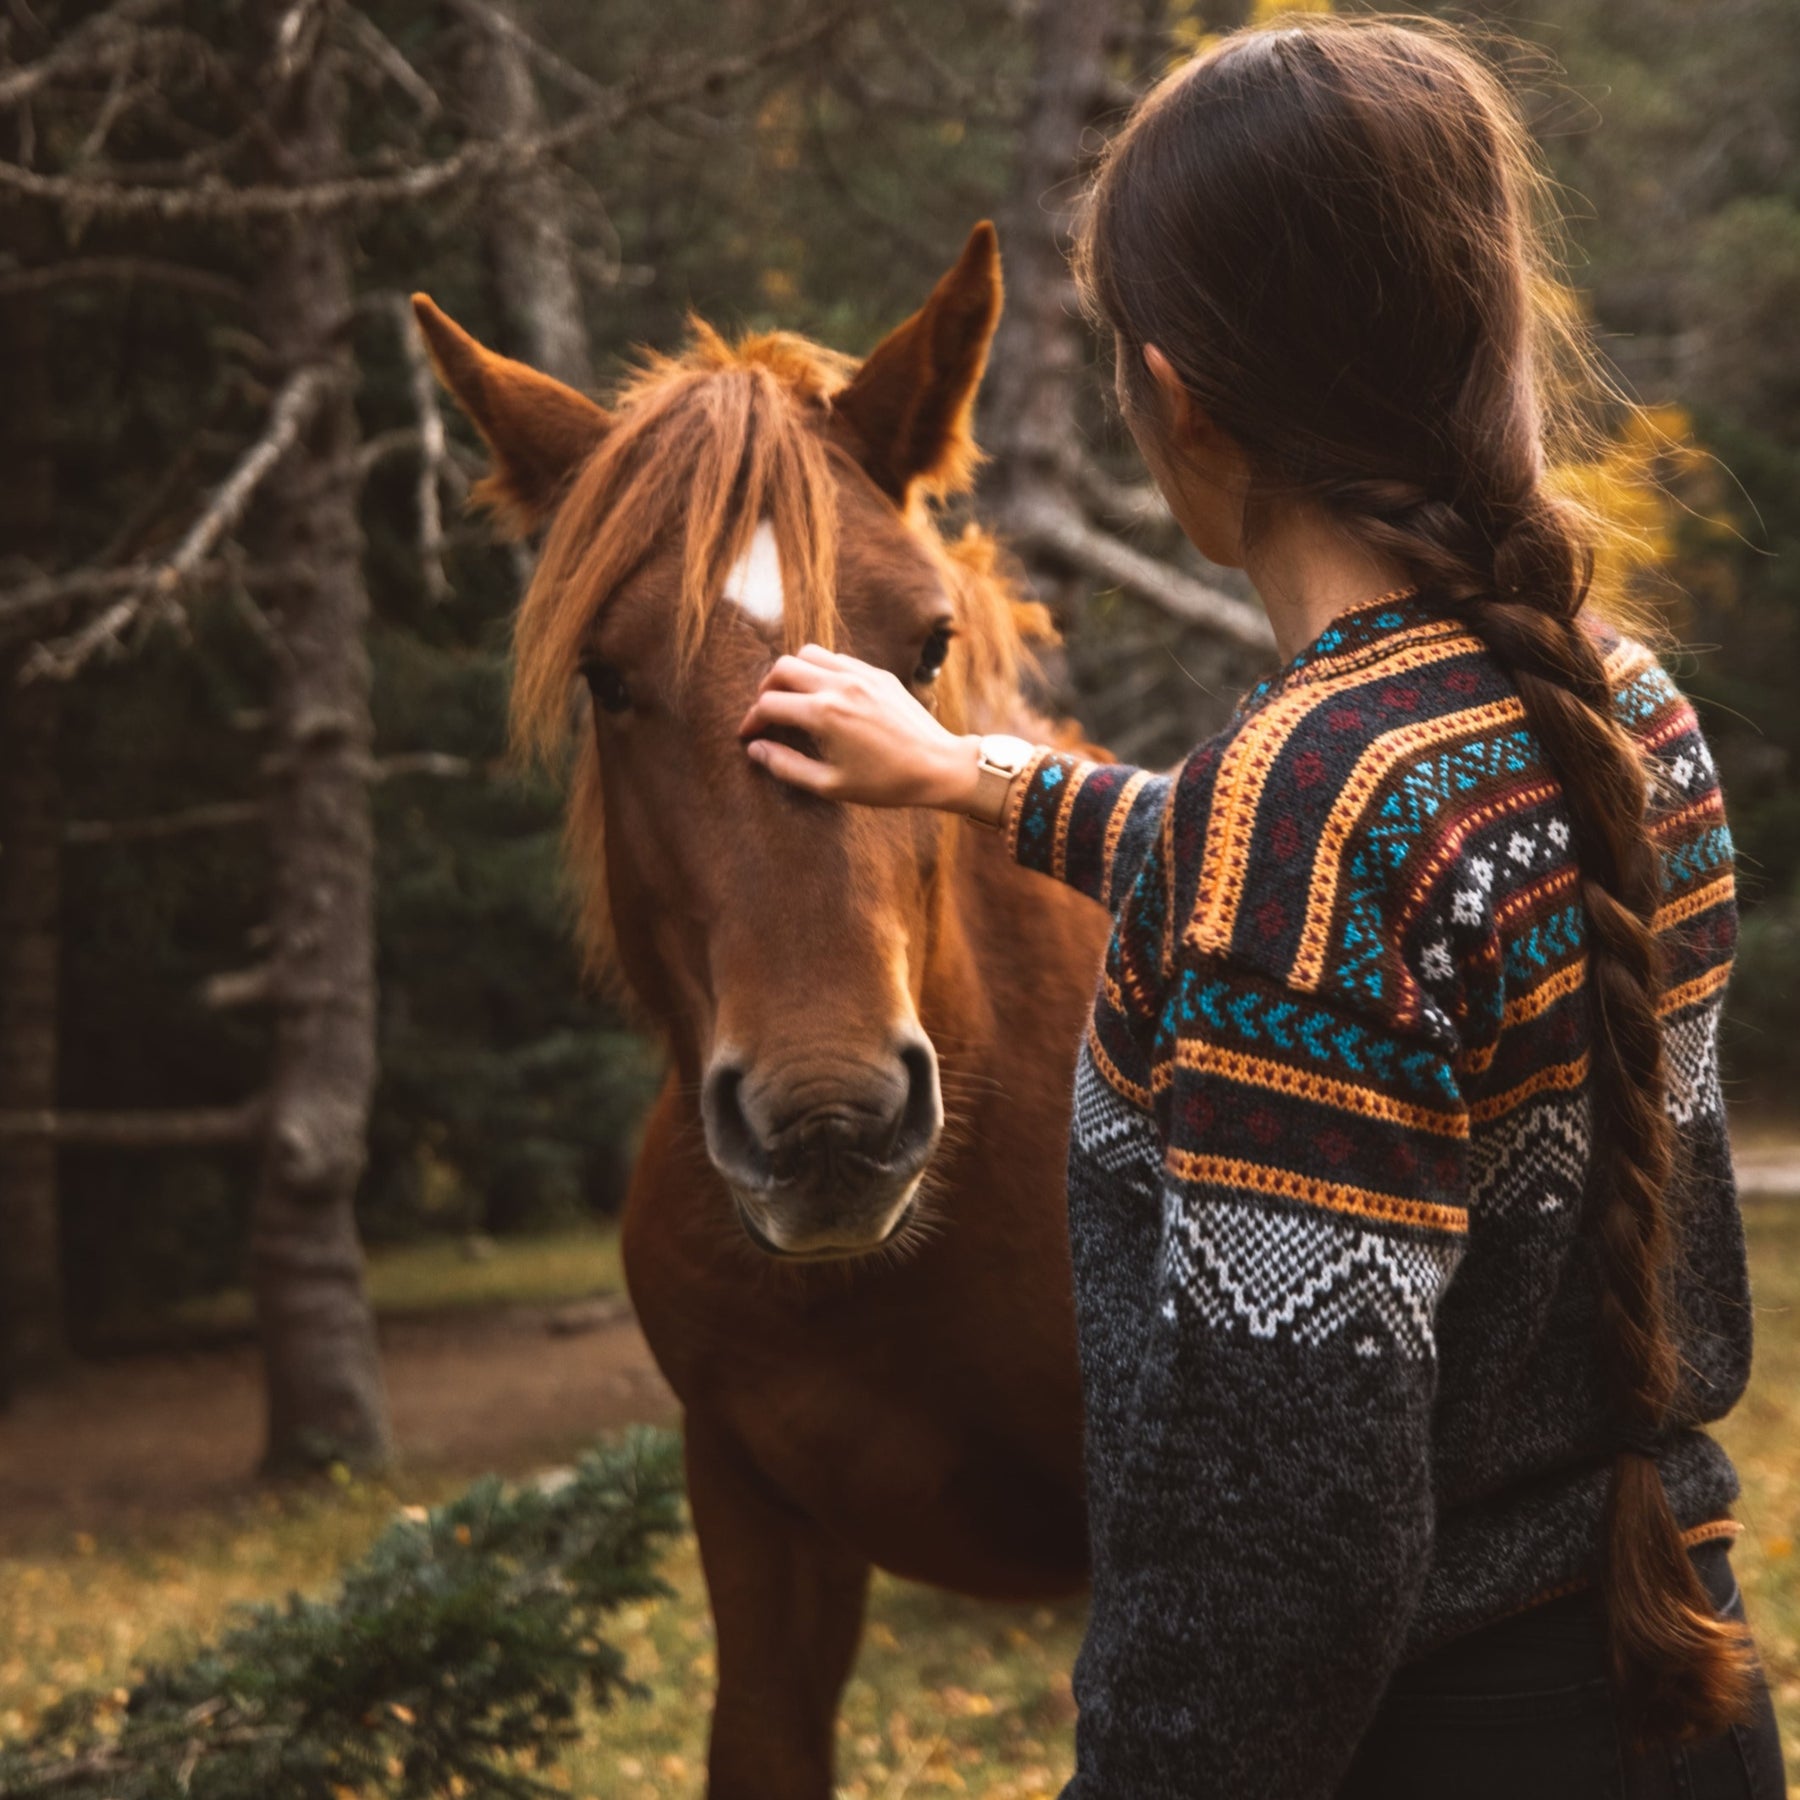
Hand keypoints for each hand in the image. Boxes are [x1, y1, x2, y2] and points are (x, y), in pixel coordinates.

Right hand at [738, 644, 981, 811]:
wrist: (939, 766)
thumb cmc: (886, 783)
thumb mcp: (831, 785)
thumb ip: (787, 766)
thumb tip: (756, 749)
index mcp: (824, 714)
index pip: (769, 705)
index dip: (751, 721)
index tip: (749, 735)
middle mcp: (839, 685)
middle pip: (782, 669)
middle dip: (766, 690)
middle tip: (767, 712)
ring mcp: (860, 675)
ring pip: (809, 654)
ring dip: (793, 673)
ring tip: (793, 698)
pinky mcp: (878, 673)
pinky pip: (838, 659)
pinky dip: (821, 670)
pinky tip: (825, 694)